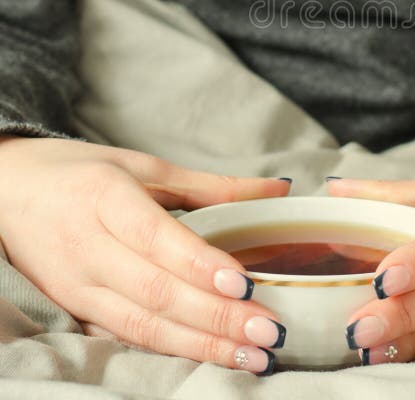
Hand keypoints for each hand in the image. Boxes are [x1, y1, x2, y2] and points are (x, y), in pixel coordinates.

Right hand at [0, 135, 291, 375]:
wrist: (6, 191)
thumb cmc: (82, 172)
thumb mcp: (143, 165)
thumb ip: (212, 184)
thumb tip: (279, 187)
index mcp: (104, 198)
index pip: (155, 238)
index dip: (200, 264)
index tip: (246, 283)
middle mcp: (87, 247)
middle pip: (154, 291)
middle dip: (216, 317)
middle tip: (268, 330)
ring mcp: (77, 285)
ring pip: (142, 325)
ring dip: (201, 345)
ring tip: (253, 356)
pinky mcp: (74, 309)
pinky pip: (126, 336)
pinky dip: (172, 349)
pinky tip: (211, 356)